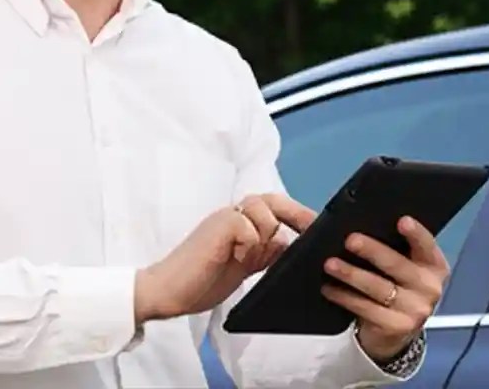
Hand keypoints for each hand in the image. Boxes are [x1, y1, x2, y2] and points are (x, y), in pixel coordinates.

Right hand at [136, 193, 316, 322]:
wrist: (168, 289)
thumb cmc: (201, 280)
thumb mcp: (244, 266)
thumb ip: (264, 253)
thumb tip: (292, 244)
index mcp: (239, 225)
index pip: (274, 208)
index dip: (298, 215)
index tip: (319, 229)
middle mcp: (232, 216)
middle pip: (272, 199)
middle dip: (296, 213)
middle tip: (312, 230)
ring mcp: (223, 219)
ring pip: (263, 209)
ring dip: (267, 235)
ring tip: (252, 258)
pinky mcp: (218, 226)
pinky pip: (247, 224)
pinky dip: (250, 242)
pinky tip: (237, 258)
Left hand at [321, 216, 448, 360]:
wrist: (390, 328)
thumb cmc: (386, 282)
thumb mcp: (381, 259)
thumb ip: (353, 232)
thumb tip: (301, 211)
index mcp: (430, 263)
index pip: (426, 245)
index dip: (416, 233)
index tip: (401, 220)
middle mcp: (428, 286)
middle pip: (398, 264)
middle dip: (373, 250)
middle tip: (351, 240)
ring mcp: (416, 309)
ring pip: (380, 288)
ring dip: (352, 274)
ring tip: (330, 264)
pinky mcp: (397, 326)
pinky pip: (367, 309)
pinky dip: (345, 297)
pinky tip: (329, 288)